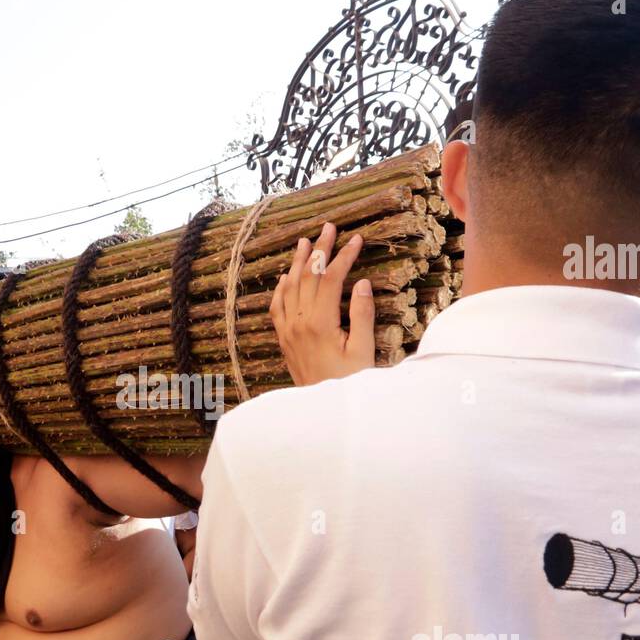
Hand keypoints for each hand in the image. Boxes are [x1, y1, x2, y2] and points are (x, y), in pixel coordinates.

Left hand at [269, 222, 372, 385]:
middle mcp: (299, 323)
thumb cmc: (350, 382)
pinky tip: (285, 277)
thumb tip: (362, 283)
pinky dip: (280, 289)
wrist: (324, 411)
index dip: (343, 256)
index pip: (330, 278)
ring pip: (289, 288)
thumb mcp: (363, 351)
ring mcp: (288, 331)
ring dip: (297, 263)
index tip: (356, 239)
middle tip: (328, 228)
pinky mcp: (284, 340)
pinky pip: (276, 308)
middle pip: (308, 276)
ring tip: (304, 242)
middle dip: (319, 250)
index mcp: (320, 323)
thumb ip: (362, 315)